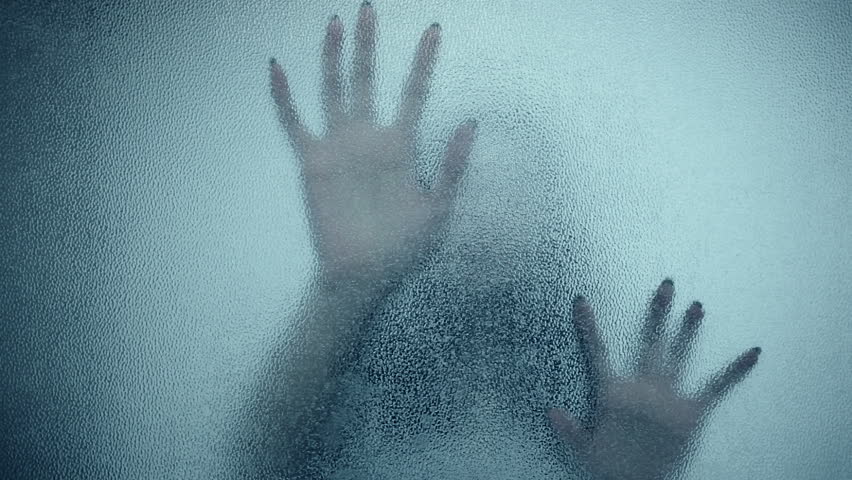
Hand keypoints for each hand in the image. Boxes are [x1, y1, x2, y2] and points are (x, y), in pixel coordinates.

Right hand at [270, 3, 476, 287]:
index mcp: (402, 146)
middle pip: (368, 80)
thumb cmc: (404, 248)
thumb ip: (454, 167)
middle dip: (369, 45)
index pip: (414, 92)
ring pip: (333, 91)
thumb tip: (472, 122)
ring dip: (332, 58)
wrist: (364, 275)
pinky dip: (285, 97)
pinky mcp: (313, 163)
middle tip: (370, 8)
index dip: (423, 61)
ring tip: (335, 23)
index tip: (434, 29)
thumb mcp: (440, 210)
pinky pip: (294, 123)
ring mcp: (339, 147)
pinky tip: (276, 67)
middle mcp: (368, 138)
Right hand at [548, 279, 760, 479]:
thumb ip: (569, 429)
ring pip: (679, 356)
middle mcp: (642, 390)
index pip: (597, 353)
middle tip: (667, 285)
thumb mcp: (585, 449)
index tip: (583, 302)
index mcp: (614, 394)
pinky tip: (753, 353)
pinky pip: (716, 388)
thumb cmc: (611, 469)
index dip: (589, 326)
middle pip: (650, 343)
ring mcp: (668, 400)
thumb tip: (551, 411)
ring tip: (697, 306)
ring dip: (688, 330)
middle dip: (658, 312)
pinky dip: (735, 370)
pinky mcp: (691, 414)